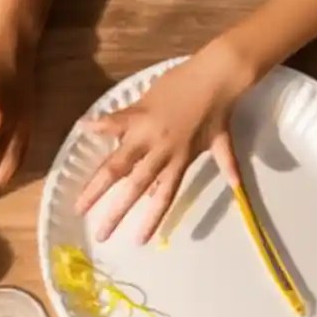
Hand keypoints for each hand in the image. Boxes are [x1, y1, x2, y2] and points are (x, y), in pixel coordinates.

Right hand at [74, 43, 256, 242]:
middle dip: (115, 213)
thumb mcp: (221, 141)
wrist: (217, 75)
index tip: (137, 241)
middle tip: (100, 234)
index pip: (164, 197)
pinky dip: (99, 124)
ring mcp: (146, 131)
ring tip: (80, 203)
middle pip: (133, 187)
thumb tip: (237, 187)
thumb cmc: (218, 109)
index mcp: (180, 160)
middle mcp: (161, 151)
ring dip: (97, 186)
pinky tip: (81, 128)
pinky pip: (115, 120)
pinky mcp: (138, 110)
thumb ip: (226, 165)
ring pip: (117, 163)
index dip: (150, 219)